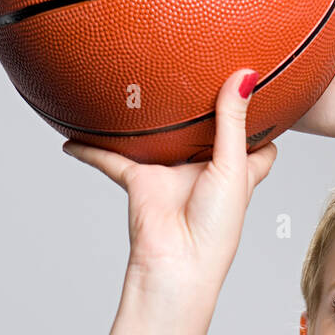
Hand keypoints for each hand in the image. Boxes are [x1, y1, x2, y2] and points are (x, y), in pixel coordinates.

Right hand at [61, 69, 276, 292]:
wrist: (177, 263)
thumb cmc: (216, 228)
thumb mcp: (234, 168)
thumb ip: (235, 122)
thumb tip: (247, 76)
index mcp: (235, 173)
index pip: (256, 149)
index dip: (262, 127)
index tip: (262, 97)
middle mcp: (203, 171)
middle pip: (206, 135)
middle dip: (206, 110)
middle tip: (205, 71)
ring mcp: (170, 175)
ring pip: (155, 140)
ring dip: (148, 121)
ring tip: (142, 84)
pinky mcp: (140, 181)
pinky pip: (109, 159)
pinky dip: (90, 150)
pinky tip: (72, 136)